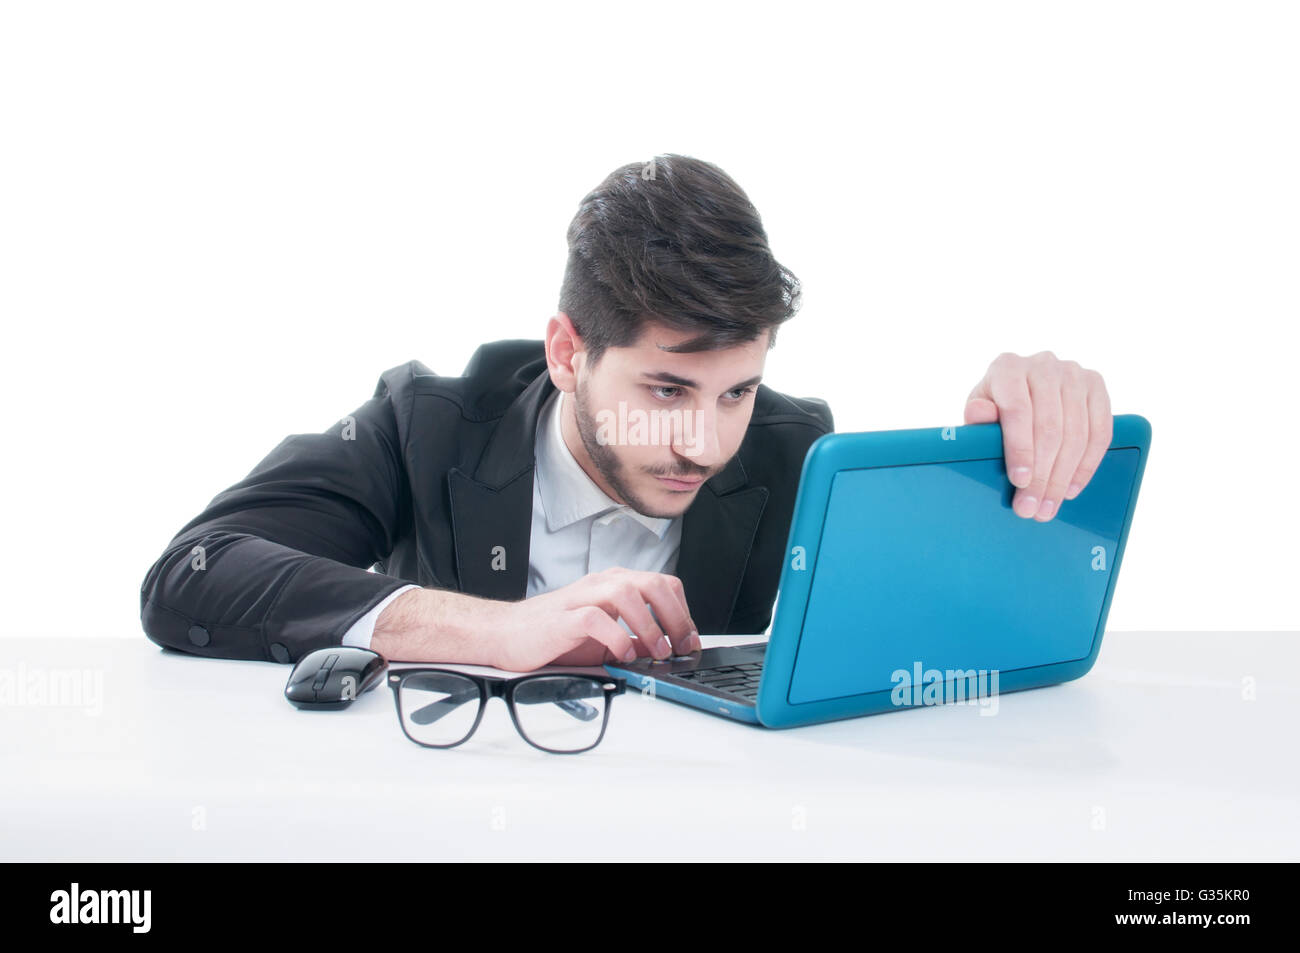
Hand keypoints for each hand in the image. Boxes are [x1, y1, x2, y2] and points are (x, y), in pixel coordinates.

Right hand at [488, 567, 700, 670]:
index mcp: (614, 584)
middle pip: (652, 582)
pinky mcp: (563, 617)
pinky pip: (596, 618)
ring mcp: (581, 597)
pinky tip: (622, 654)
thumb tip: (667, 651)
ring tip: (656, 651)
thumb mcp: (604, 638)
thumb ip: (634, 639)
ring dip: (649, 624)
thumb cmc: (553, 634)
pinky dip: (616, 636)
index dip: (683, 612)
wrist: (504, 634)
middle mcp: (601, 584)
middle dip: (675, 616)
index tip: (690, 641)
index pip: (663, 584)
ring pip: (627, 592)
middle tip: (681, 646)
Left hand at [964, 351, 1112, 521]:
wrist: (1018, 389)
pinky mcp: (1096, 386)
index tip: (1020, 482)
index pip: (1017, 411)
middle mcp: (1043, 365)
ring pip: (1076, 433)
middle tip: (1032, 508)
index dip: (1020, 449)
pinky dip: (1087, 465)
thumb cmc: (994, 405)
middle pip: (1049, 428)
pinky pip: (1100, 431)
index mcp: (1007, 367)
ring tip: (1050, 505)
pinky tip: (1072, 487)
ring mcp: (1073, 374)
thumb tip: (980, 414)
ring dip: (1064, 477)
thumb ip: (977, 416)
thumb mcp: (978, 411)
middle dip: (1042, 475)